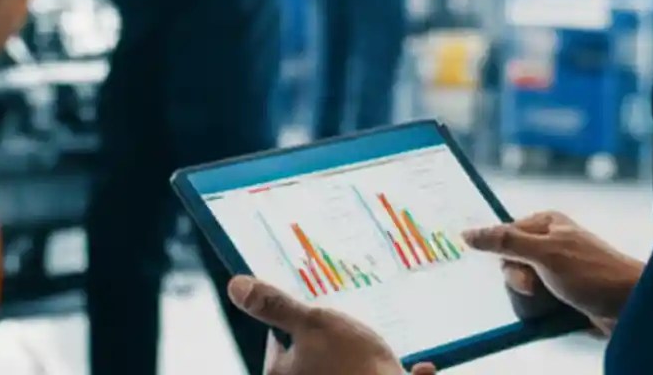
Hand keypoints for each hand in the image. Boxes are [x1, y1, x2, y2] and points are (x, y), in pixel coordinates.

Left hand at [227, 276, 435, 374]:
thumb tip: (235, 286)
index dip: (299, 323)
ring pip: (345, 370)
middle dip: (334, 342)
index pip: (279, 342)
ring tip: (384, 347)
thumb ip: (276, 306)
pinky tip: (417, 368)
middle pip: (311, 357)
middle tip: (354, 327)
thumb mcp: (314, 323)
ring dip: (365, 359)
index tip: (320, 312)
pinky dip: (391, 374)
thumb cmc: (351, 364)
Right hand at [464, 211, 643, 322]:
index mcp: (545, 223)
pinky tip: (555, 312)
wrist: (631, 307)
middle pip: (509, 265)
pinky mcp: (560, 294)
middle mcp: (549, 244)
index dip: (507, 259)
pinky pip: (534, 304)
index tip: (522, 275)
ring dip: (531, 302)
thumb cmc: (593, 274)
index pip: (503, 237)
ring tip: (553, 303)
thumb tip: (467, 233)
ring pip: (519, 288)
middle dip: (520, 283)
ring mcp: (555, 270)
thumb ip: (505, 242)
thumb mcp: (545, 254)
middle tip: (538, 290)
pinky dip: (540, 312)